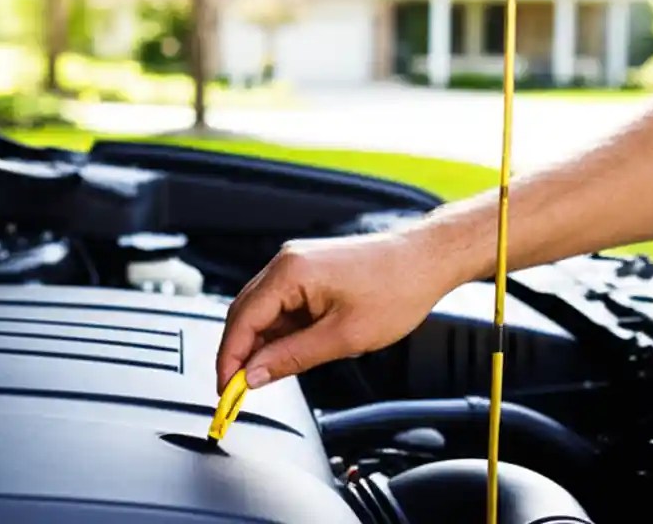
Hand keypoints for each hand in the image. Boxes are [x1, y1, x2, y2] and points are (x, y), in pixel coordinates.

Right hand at [214, 231, 453, 392]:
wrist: (427, 260)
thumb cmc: (396, 289)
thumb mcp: (343, 337)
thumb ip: (292, 358)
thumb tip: (254, 375)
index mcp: (290, 271)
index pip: (242, 319)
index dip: (229, 358)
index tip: (225, 389)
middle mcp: (287, 261)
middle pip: (245, 313)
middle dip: (239, 353)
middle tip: (238, 391)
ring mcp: (297, 264)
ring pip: (263, 311)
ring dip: (261, 343)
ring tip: (270, 375)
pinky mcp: (309, 271)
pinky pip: (281, 304)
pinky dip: (280, 331)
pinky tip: (288, 352)